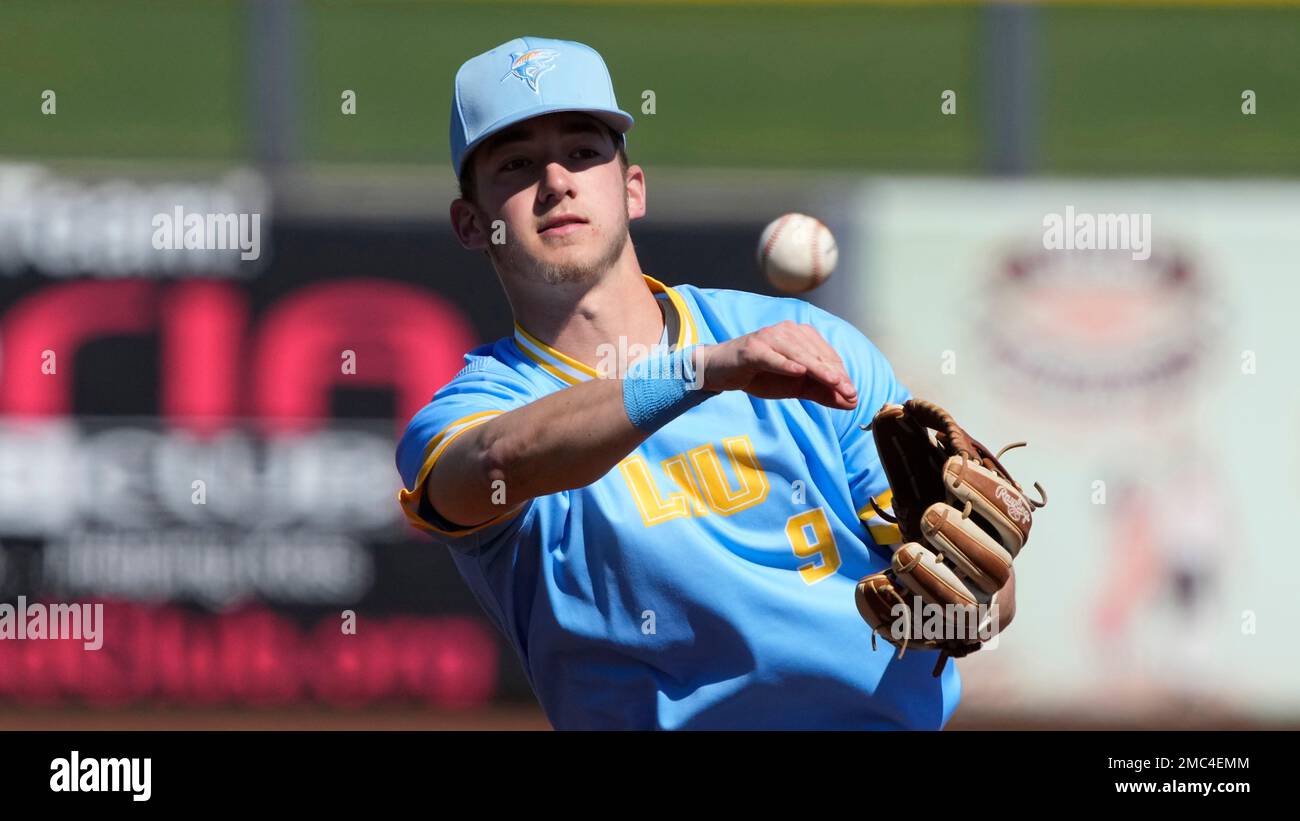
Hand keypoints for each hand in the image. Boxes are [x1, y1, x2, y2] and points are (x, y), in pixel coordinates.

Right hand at [693, 321, 857, 409]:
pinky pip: (772, 356)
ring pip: (798, 354)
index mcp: (800, 336)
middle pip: (816, 354)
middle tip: (849, 392)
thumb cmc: (760, 375)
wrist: (722, 371)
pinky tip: (798, 373)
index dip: (841, 374)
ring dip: (817, 369)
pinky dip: (785, 364)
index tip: (853, 394)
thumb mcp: (795, 387)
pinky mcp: (752, 348)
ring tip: (833, 382)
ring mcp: (768, 337)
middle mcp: (787, 331)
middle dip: (834, 374)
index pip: (826, 355)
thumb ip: (822, 392)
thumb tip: (851, 402)